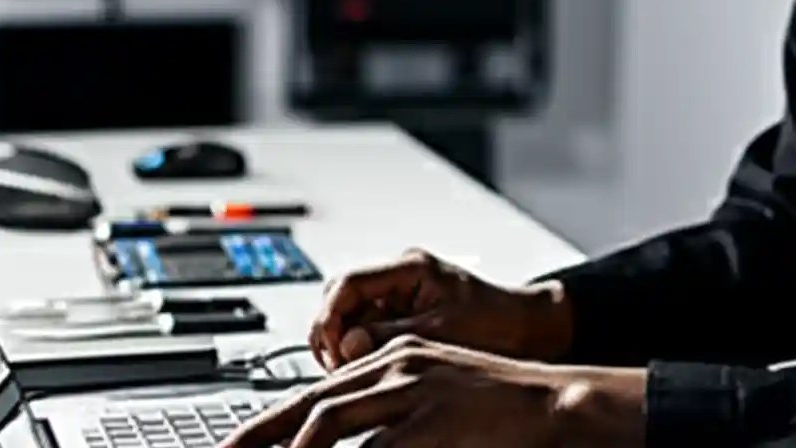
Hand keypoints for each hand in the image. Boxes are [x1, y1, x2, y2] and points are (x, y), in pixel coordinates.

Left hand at [218, 335, 646, 447]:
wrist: (554, 400)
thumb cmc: (500, 402)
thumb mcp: (436, 391)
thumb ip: (389, 409)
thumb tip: (340, 437)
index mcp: (395, 355)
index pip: (319, 388)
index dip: (272, 419)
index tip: (241, 441)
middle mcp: (398, 364)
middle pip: (311, 403)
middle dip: (261, 435)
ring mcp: (415, 389)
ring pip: (331, 423)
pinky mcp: (434, 417)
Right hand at [310, 249, 572, 369]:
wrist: (527, 329)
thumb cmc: (496, 322)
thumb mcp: (440, 331)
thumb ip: (390, 336)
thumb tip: (346, 345)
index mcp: (410, 268)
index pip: (348, 283)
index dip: (330, 317)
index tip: (330, 347)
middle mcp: (399, 277)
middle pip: (340, 299)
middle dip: (333, 333)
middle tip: (339, 366)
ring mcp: (399, 296)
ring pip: (350, 317)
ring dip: (346, 345)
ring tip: (356, 371)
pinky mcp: (402, 315)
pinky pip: (367, 330)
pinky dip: (362, 350)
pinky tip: (369, 368)